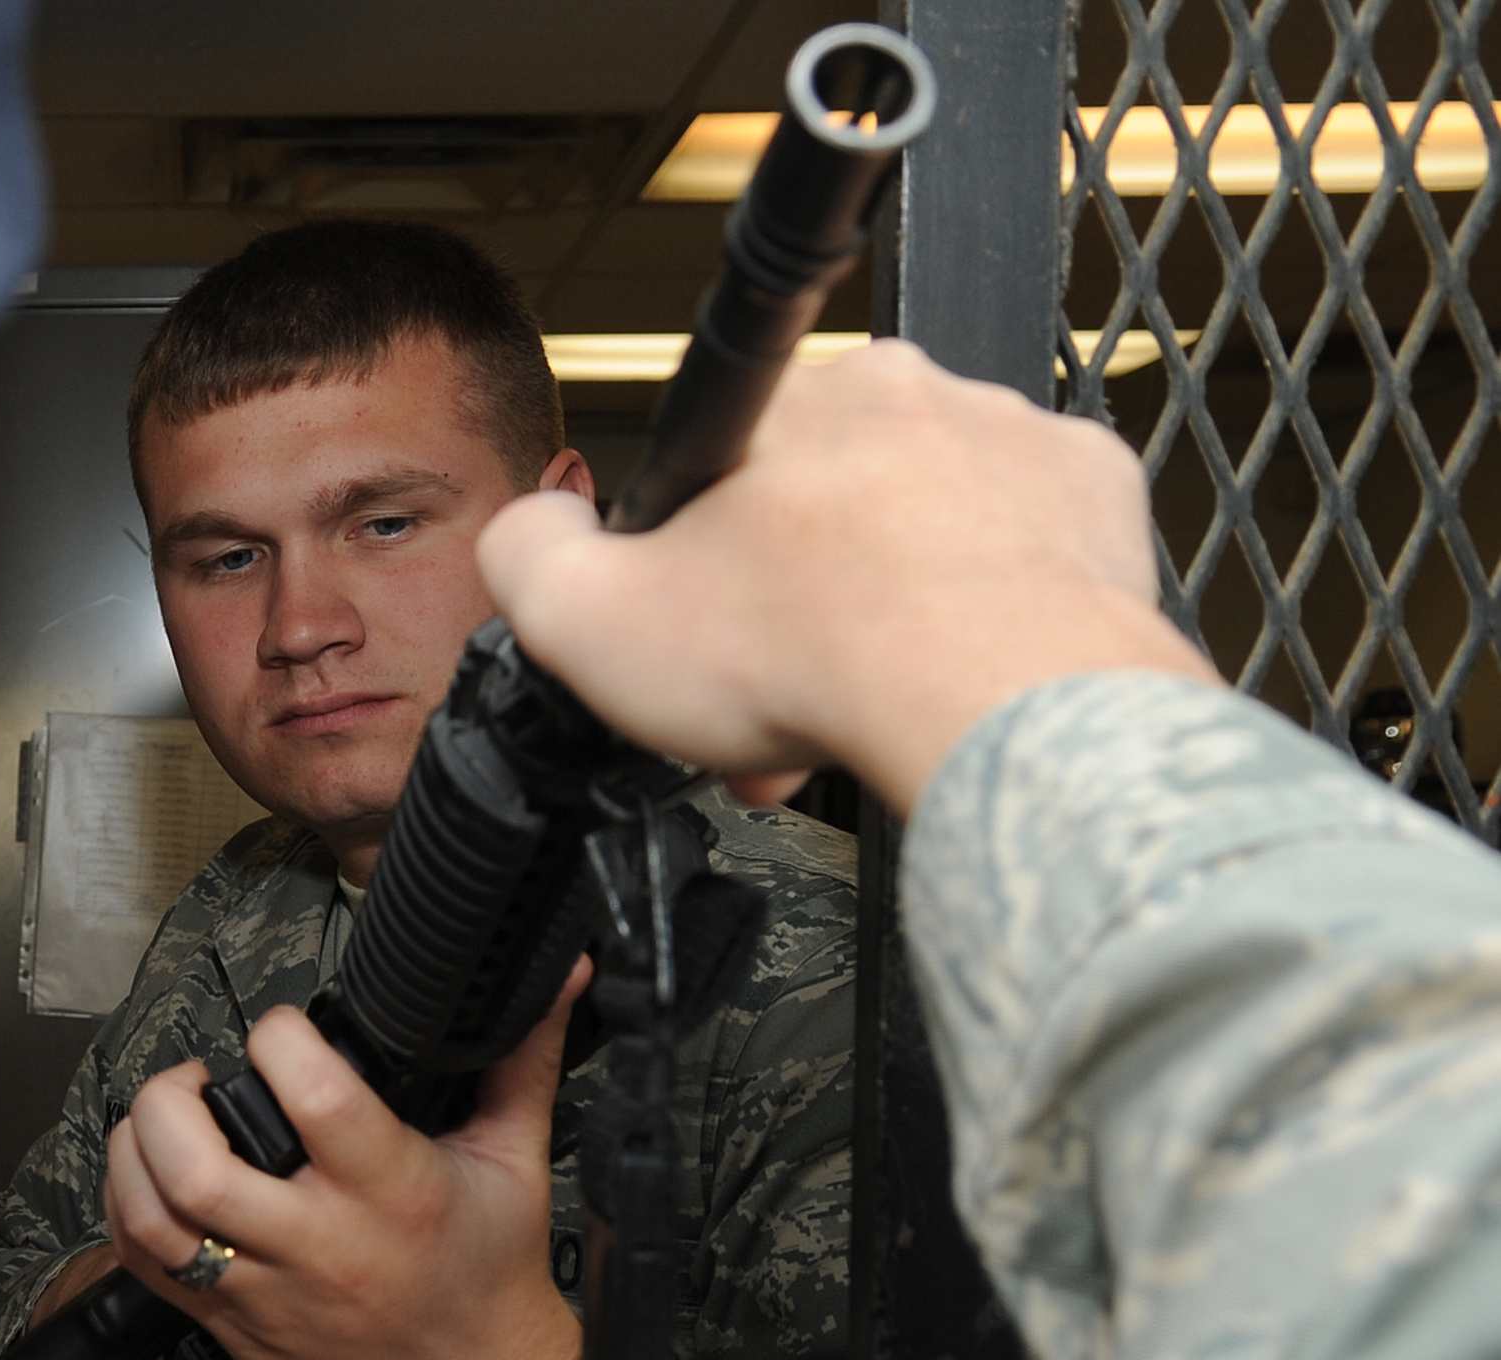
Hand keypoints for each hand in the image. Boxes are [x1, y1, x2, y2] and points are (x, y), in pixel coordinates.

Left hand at [102, 969, 591, 1359]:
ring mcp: (272, 1296)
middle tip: (194, 1081)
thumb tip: (559, 975)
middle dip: (171, 1102)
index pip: (314, 1096)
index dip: (279, 1040)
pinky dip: (128, 1217)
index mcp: (394, 1191)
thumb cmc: (494, 1274)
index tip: (284, 1033)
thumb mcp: (518, 1158)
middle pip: (199, 1169)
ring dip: (134, 1159)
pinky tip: (153, 1184)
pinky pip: (151, 1276)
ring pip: (156, 1225)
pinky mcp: (239, 1334)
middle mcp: (324, 1245)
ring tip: (161, 1126)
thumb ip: (524, 1058)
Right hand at [477, 339, 1214, 815]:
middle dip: (788, 601)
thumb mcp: (585, 621)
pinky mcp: (1092, 496)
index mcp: (780, 400)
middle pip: (818, 500)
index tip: (699, 642)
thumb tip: (530, 529)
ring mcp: (1007, 439)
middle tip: (776, 698)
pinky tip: (954, 664)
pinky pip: (1024, 544)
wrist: (999, 709)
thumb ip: (527, 556)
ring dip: (885, 603)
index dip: (689, 573)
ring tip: (868, 701)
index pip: (712, 473)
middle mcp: (901, 391)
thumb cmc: (819, 660)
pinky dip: (989, 602)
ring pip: (922, 522)